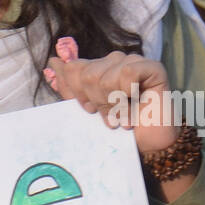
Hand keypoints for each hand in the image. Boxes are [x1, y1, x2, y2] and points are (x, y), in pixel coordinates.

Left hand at [43, 46, 176, 154]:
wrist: (146, 143)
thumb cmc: (117, 126)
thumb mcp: (86, 109)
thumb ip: (69, 87)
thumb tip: (52, 61)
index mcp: (95, 68)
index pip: (73, 68)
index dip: (78, 94)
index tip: (90, 110)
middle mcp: (113, 61)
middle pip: (88, 74)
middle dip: (98, 101)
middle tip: (111, 116)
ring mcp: (133, 61)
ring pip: (106, 76)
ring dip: (114, 103)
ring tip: (124, 115)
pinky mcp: (152, 66)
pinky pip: (128, 72)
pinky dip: (129, 93)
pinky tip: (136, 102)